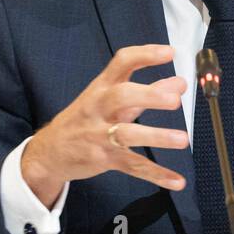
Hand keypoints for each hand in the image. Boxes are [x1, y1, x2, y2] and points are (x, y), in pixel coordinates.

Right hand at [21, 44, 189, 205]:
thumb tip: (179, 84)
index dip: (145, 55)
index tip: (169, 53)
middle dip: (149, 96)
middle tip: (174, 100)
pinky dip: (156, 174)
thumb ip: (146, 92)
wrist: (50, 151)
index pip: (122, 62)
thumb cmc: (87, 118)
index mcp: (102, 86)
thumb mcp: (110, 99)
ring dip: (156, 136)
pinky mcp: (104, 159)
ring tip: (183, 139)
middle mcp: (99, 107)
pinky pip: (132, 166)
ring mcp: (100, 134)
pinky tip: (177, 181)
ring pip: (128, 134)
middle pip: (122, 96)